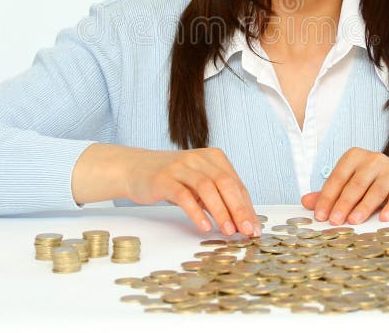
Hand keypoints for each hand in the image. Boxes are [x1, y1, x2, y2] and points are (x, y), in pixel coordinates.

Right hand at [121, 146, 260, 236]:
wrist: (134, 168)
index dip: (247, 207)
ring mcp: (181, 167)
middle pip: (225, 183)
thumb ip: (218, 198)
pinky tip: (204, 226)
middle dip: (239, 208)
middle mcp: (199, 158)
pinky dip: (196, 211)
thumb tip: (241, 221)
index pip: (236, 184)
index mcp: (213, 157)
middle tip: (246, 230)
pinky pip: (183, 195)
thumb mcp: (198, 185)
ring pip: (207, 187)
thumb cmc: (171, 179)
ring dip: (220, 211)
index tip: (254, 228)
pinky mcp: (164, 178)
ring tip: (228, 231)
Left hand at [300, 147, 388, 223]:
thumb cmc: (371, 182)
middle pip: (355, 184)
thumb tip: (305, 202)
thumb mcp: (350, 184)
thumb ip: (329, 193)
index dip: (327, 197)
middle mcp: (373, 159)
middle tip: (334, 221)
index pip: (337, 177)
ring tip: (353, 221)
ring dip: (363, 207)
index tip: (320, 215)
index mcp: (354, 156)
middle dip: (343, 204)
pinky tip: (383, 218)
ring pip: (375, 190)